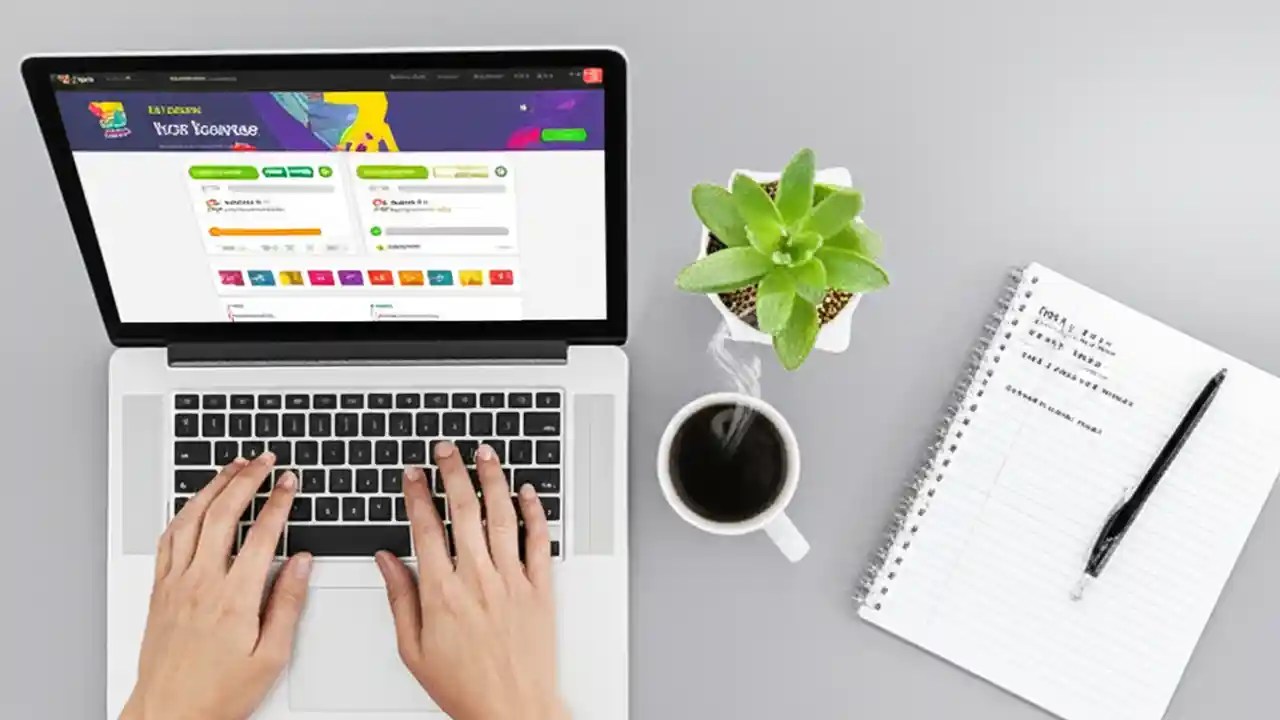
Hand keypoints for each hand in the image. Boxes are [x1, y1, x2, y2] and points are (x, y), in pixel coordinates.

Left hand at [121, 453, 312, 719]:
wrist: (169, 714)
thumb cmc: (218, 694)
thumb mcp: (271, 656)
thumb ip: (288, 603)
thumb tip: (300, 562)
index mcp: (234, 599)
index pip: (262, 534)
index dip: (279, 501)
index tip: (289, 482)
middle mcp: (201, 584)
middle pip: (224, 514)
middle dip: (247, 480)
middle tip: (264, 462)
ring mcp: (175, 584)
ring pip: (192, 519)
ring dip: (213, 487)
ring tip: (232, 468)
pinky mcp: (159, 591)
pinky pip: (168, 540)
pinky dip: (183, 513)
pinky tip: (195, 504)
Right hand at [376, 441, 567, 719]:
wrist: (512, 710)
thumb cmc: (464, 686)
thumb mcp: (414, 649)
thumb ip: (400, 599)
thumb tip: (387, 560)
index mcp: (442, 593)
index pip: (426, 528)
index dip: (417, 494)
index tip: (413, 473)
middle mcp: (478, 580)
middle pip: (464, 511)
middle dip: (453, 473)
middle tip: (446, 450)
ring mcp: (512, 581)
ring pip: (502, 517)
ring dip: (492, 480)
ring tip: (485, 455)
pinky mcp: (540, 590)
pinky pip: (538, 542)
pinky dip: (534, 513)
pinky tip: (528, 492)